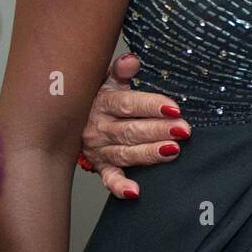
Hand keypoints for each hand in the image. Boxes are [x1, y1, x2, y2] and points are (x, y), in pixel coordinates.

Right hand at [80, 52, 190, 198]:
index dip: (151, 105)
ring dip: (150, 153)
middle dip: (158, 130)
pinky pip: (109, 179)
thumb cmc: (99, 98)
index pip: (128, 104)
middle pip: (131, 130)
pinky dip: (120, 186)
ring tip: (173, 151)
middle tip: (183, 130)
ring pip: (125, 153)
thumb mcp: (108, 81)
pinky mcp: (101, 166)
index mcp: (102, 103)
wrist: (69, 120)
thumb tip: (132, 60)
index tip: (174, 107)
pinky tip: (135, 192)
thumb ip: (121, 71)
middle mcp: (99, 127)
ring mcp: (99, 149)